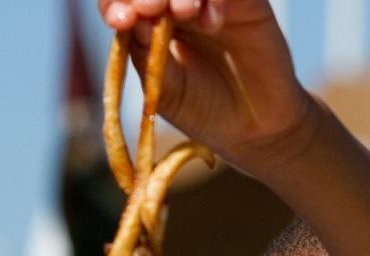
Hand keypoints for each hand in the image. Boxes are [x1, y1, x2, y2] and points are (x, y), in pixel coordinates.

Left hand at [97, 0, 317, 177]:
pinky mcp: (246, 2)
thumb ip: (146, 54)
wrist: (253, 130)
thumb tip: (130, 18)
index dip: (115, 1)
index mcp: (149, 24)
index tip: (120, 20)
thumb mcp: (164, 90)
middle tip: (149, 8)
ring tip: (183, 13)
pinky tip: (212, 23)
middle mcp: (177, 6)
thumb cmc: (204, 111)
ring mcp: (210, 0)